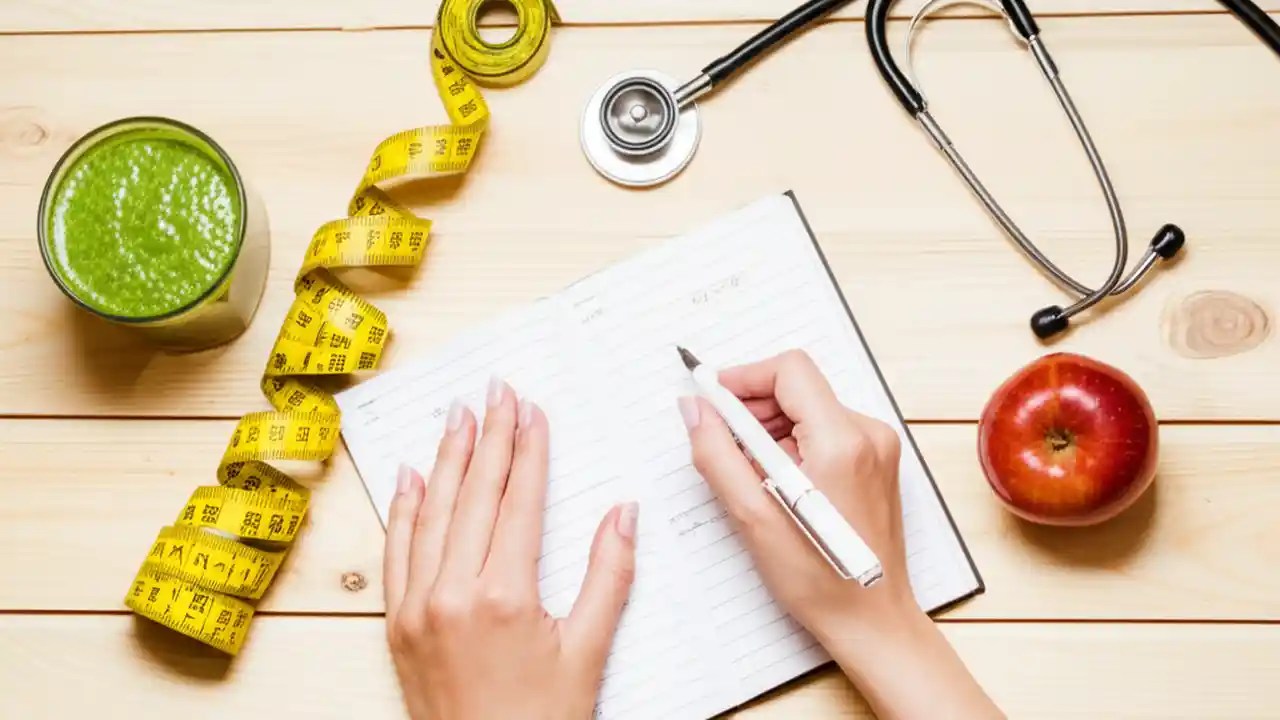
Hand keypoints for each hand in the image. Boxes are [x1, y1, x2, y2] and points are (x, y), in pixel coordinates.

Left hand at [384, 378, 638, 719]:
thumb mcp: (588, 654)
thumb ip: (609, 577)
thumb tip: (624, 513)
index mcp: (505, 595)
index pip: (519, 500)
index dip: (528, 449)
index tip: (532, 410)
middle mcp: (454, 592)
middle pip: (476, 494)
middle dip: (489, 437)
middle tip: (496, 391)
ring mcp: (419, 607)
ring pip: (433, 513)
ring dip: (447, 458)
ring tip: (458, 416)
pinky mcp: (398, 624)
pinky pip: (397, 551)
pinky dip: (404, 509)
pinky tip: (412, 475)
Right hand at [679, 350, 1001, 718]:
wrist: (871, 620)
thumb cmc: (821, 580)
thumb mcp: (753, 516)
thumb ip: (716, 453)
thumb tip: (695, 410)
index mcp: (842, 441)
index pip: (789, 370)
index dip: (744, 378)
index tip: (712, 399)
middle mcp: (868, 434)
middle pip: (798, 387)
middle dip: (753, 408)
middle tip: (721, 442)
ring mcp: (877, 448)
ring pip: (808, 410)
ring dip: (770, 430)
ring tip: (750, 474)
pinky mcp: (875, 463)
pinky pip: (824, 432)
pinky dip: (792, 446)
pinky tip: (776, 484)